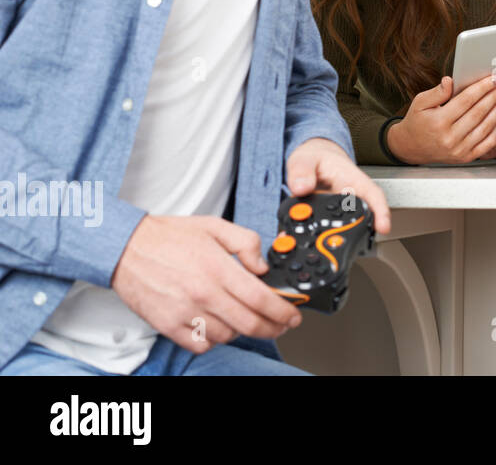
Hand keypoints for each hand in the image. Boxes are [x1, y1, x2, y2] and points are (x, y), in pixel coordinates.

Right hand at [111, 214, 301, 354]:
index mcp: (218, 268)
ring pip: (228, 336)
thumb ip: (246, 242)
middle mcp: (204, 293)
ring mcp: (185, 312)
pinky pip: (200, 344)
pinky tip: (218, 327)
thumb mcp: (215, 226)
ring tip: (247, 321)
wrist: (126, 248)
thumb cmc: (169, 237)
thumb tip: (263, 266)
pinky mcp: (168, 325)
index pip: (261, 299)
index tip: (293, 316)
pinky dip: (214, 340)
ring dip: (243, 332)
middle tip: (281, 326)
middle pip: (249, 323)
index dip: (283, 312)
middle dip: (272, 328)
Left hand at [286, 137, 391, 235]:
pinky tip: (310, 241)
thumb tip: (301, 187)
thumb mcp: (304, 159)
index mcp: (352, 179)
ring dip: (336, 236)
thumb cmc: (314, 158)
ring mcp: (342, 208)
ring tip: (321, 245)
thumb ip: (302, 172)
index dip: (381, 212)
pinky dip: (322, 236)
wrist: (311, 161)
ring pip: (347, 226)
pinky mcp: (331, 216)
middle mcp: (352, 196)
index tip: (383, 226)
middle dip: (354, 233)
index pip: (373, 195)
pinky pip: (331, 228)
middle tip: (337, 243)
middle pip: (362, 217)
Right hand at [386, 75, 495, 164]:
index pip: (466, 100)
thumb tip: (450, 80)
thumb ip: (436, 92)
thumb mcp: (420, 103)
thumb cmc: (417, 122)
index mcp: (439, 122)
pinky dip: (495, 129)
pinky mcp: (465, 158)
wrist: (411, 148)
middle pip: (479, 112)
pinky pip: (487, 143)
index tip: (494, 78)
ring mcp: (459, 150)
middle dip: (495, 96)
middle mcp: (450, 138)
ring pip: (486, 126)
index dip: (482, 87)